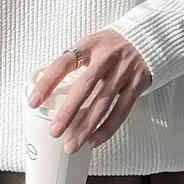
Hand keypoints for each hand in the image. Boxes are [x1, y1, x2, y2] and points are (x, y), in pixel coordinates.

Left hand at [28, 29, 152, 152]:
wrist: (149, 37)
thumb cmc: (112, 45)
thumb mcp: (92, 44)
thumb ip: (74, 61)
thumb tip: (48, 87)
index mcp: (89, 45)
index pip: (63, 63)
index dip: (47, 82)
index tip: (33, 101)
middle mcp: (107, 57)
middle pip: (85, 87)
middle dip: (68, 112)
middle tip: (55, 132)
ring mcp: (124, 71)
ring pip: (103, 103)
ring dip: (86, 127)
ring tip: (71, 145)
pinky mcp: (137, 84)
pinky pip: (121, 110)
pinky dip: (107, 128)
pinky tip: (94, 140)